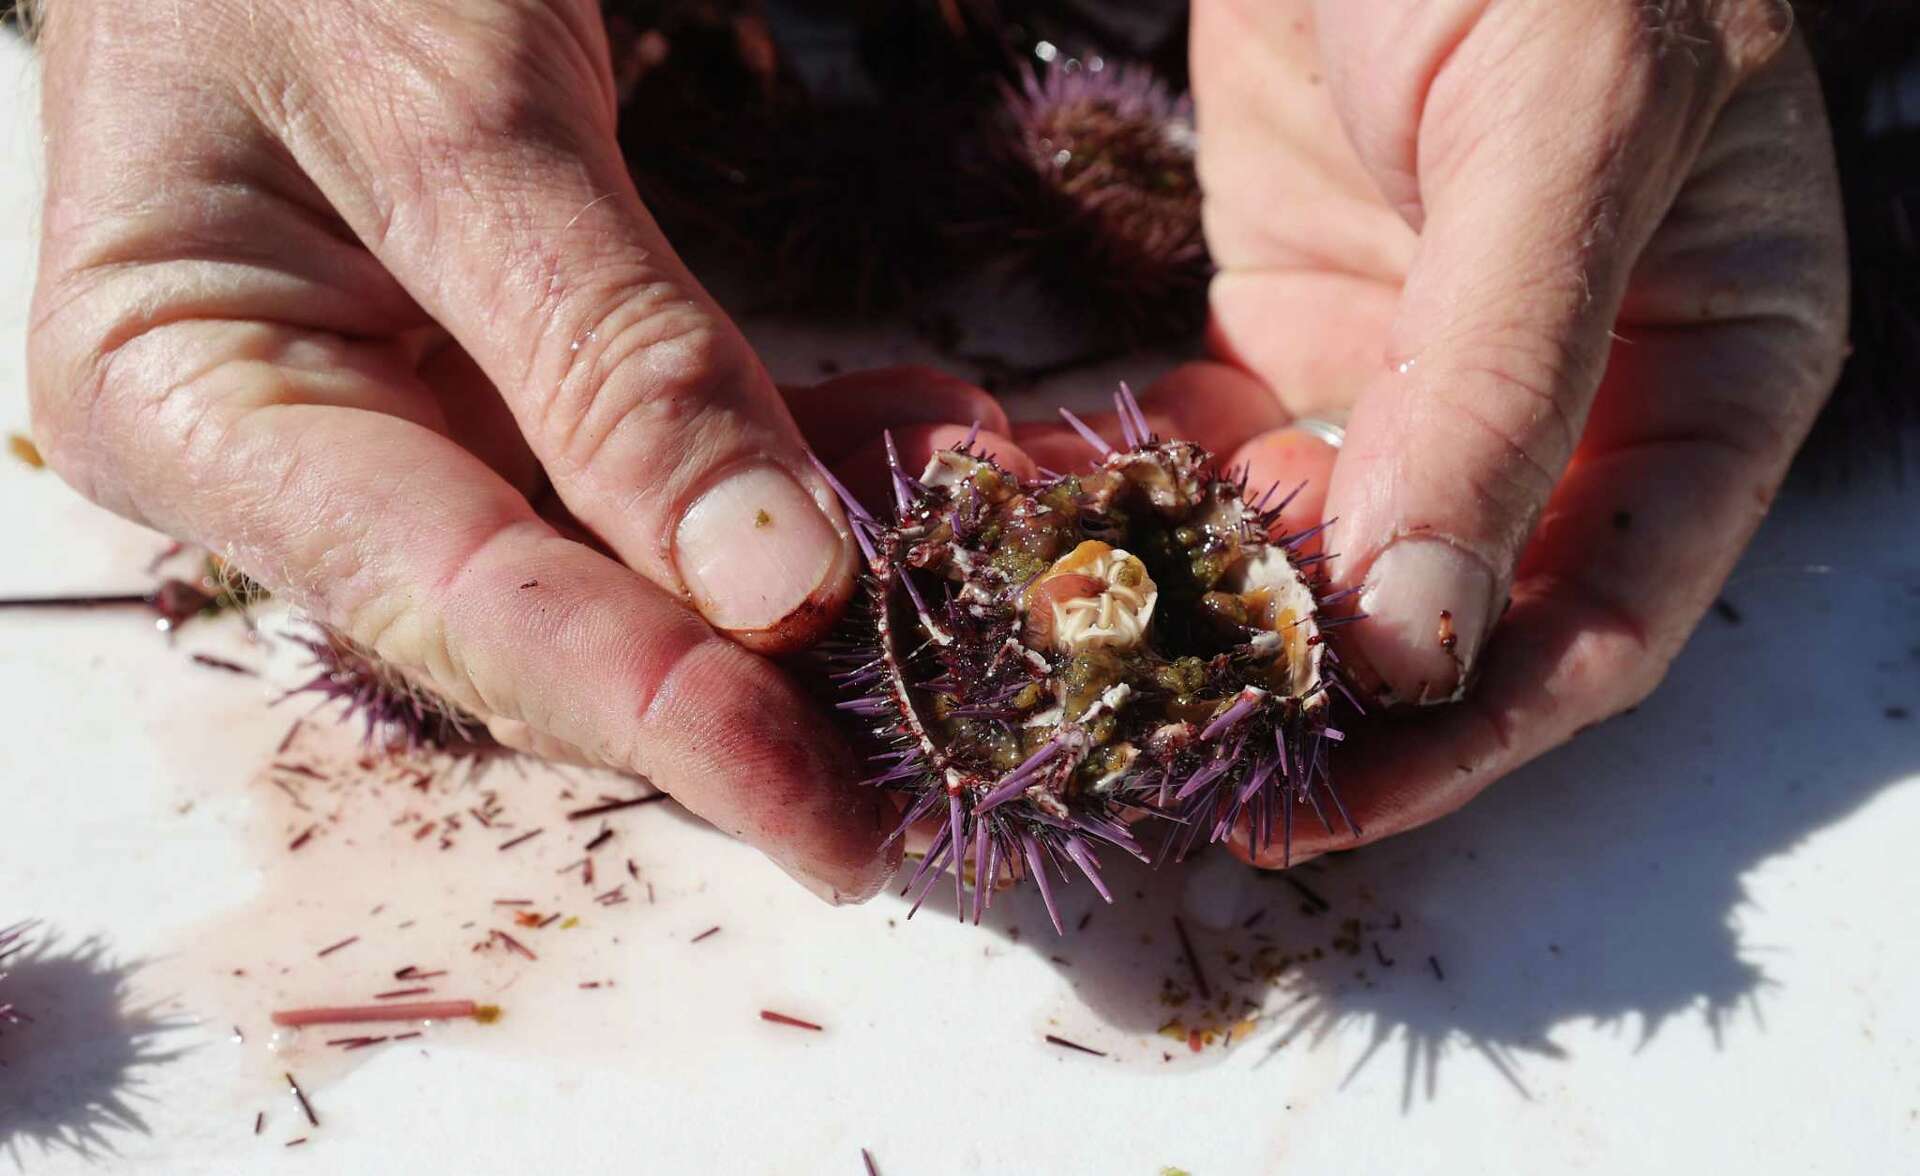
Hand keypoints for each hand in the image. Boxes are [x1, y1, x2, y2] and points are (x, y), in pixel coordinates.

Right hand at [22, 0, 1006, 901]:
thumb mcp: (452, 115)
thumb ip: (607, 352)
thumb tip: (776, 585)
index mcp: (194, 404)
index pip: (465, 608)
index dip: (662, 716)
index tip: (826, 813)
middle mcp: (294, 455)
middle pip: (554, 623)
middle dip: (764, 675)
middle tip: (950, 726)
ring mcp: (400, 420)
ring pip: (630, 559)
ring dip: (816, 564)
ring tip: (974, 543)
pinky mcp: (496, 376)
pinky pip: (655, 461)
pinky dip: (795, 458)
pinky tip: (917, 437)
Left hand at [1024, 0, 1846, 862]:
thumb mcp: (1562, 127)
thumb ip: (1505, 378)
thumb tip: (1431, 638)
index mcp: (1708, 376)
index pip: (1599, 618)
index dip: (1467, 736)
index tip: (1315, 802)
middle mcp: (1573, 403)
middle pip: (1449, 619)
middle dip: (1315, 703)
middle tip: (1169, 764)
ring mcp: (1421, 374)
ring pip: (1317, 559)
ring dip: (1208, 621)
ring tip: (1083, 672)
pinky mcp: (1293, 330)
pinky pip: (1214, 463)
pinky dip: (1137, 512)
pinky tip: (1047, 550)